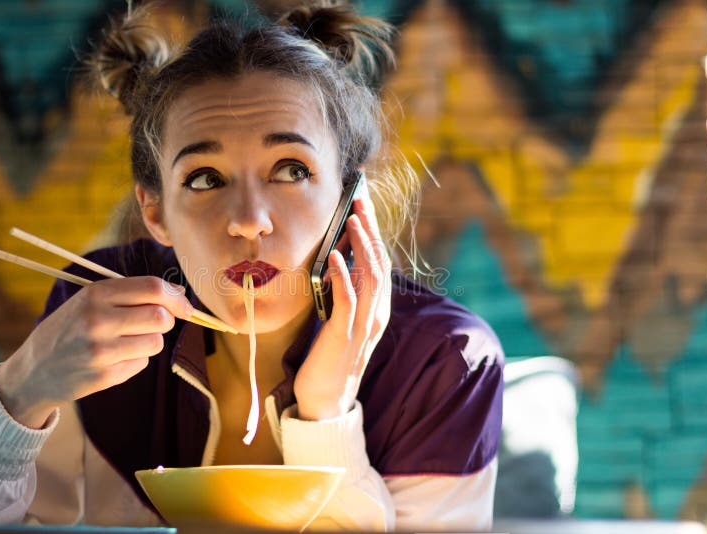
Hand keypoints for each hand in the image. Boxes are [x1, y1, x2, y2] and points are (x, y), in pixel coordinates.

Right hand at [0, 276, 194, 427]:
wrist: (33, 371)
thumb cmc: (70, 328)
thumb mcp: (89, 300)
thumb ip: (131, 293)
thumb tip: (177, 291)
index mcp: (95, 294)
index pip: (152, 289)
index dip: (176, 297)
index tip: (185, 305)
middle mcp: (98, 320)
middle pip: (161, 317)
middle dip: (165, 320)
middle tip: (152, 323)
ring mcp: (101, 351)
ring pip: (156, 342)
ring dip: (149, 342)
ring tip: (124, 342)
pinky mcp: (104, 376)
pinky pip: (142, 363)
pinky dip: (135, 360)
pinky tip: (112, 360)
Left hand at [294, 185, 391, 419]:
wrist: (325, 401)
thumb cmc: (330, 359)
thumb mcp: (342, 322)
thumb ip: (346, 295)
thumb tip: (338, 261)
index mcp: (377, 310)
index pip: (381, 263)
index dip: (374, 234)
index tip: (364, 207)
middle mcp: (376, 315)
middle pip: (380, 263)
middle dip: (371, 230)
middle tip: (361, 201)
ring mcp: (362, 326)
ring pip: (370, 277)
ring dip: (361, 245)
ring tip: (352, 220)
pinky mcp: (344, 335)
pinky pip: (347, 300)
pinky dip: (343, 275)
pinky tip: (335, 256)